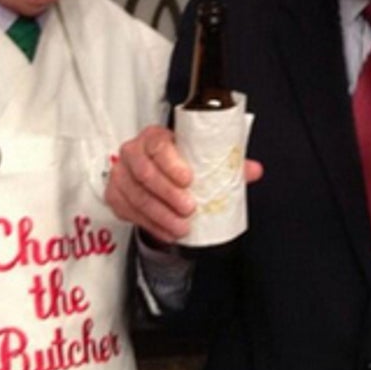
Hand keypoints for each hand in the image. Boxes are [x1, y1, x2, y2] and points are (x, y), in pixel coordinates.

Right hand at [105, 125, 262, 245]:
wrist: (156, 172)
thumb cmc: (179, 161)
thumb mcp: (202, 158)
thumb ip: (228, 163)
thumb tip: (255, 170)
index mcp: (155, 137)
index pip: (158, 145)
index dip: (171, 163)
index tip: (188, 179)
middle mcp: (133, 152)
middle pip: (145, 173)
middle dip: (168, 194)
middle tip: (189, 209)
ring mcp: (121, 174)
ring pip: (136, 196)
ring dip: (160, 215)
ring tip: (181, 227)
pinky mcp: (115, 195)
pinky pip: (129, 212)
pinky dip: (150, 225)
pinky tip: (166, 232)